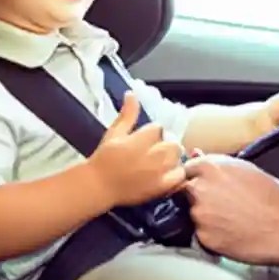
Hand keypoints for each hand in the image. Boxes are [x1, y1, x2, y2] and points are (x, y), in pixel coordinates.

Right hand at [87, 92, 185, 206]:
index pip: (158, 128)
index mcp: (141, 139)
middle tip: (154, 150)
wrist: (99, 186)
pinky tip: (166, 172)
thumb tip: (132, 93)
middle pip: (172, 141)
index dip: (152, 132)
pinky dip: (176, 172)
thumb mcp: (114, 132)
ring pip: (178, 156)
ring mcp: (159, 172)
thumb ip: (127, 114)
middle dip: (165, 143)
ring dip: (172, 156)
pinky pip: (179, 175)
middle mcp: (153, 154)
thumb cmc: (104, 158)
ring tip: (160, 161)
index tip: (144, 138)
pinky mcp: (161, 186)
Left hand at [184, 154, 278, 266]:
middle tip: (220, 205)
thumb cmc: (273, 196)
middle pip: (184, 191)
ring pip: (191, 214)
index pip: (185, 169)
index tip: (204, 185)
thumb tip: (194, 155)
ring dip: (204, 216)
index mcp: (210, 167)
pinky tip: (230, 233)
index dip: (194, 177)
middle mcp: (200, 188)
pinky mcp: (204, 238)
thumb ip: (216, 164)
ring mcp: (199, 214)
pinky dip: (210, 235)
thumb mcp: (246, 169)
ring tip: (229, 220)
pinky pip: (200, 234)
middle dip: (196, 197)